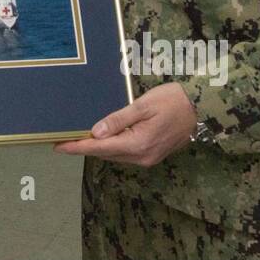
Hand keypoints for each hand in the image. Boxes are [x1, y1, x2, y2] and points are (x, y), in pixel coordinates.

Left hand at [53, 83, 195, 166]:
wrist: (201, 108)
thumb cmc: (172, 101)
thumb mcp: (143, 105)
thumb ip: (118, 120)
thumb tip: (95, 133)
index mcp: (137, 144)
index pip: (99, 148)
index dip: (77, 147)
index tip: (58, 146)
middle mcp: (141, 157)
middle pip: (105, 154)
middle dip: (84, 147)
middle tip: (63, 138)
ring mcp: (147, 158)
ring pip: (114, 155)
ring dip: (97, 148)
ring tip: (77, 138)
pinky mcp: (152, 155)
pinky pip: (125, 154)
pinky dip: (111, 147)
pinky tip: (103, 138)